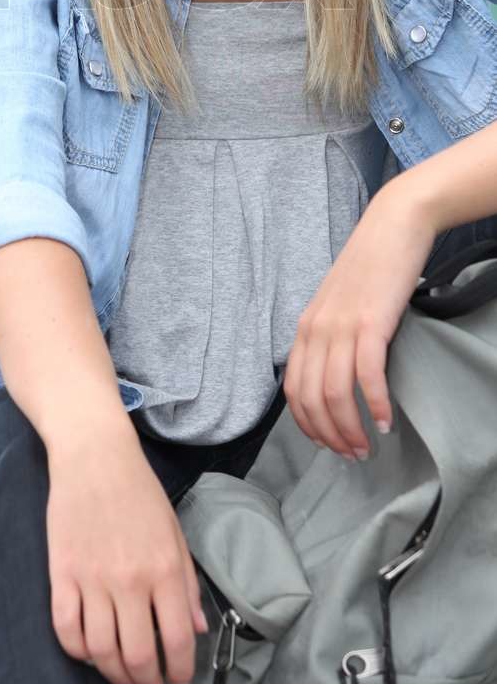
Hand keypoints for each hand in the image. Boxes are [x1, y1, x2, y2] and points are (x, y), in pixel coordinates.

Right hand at [46, 422, 206, 683]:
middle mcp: (130, 580)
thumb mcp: (174, 532)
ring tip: (122, 676)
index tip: (178, 680)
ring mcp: (92, 578)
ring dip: (113, 674)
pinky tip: (90, 651)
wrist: (93, 454)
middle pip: (138, 656)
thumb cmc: (139, 490)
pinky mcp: (61, 573)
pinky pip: (66, 629)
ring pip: (101, 651)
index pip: (178, 640)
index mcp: (165, 569)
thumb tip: (198, 628)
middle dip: (147, 682)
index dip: (181, 671)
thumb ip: (187, 582)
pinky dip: (78, 652)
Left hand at [284, 193, 436, 457]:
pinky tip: (385, 422)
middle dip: (329, 436)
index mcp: (305, 328)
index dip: (307, 425)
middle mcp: (315, 329)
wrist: (391, 228)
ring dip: (350, 429)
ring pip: (335, 393)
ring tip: (367, 447)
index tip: (328, 445)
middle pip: (311, 399)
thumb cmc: (369, 269)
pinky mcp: (370, 323)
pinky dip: (374, 404)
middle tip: (352, 456)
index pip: (293, 390)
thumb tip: (336, 376)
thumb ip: (331, 337)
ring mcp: (341, 326)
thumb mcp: (338, 306)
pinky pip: (366, 375)